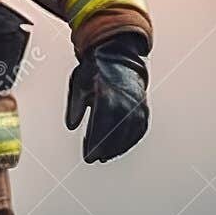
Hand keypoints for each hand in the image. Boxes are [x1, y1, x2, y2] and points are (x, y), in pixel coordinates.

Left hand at [63, 33, 149, 163]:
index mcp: (107, 95)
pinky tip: (119, 148)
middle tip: (93, 158)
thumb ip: (75, 107)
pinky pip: (139, 130)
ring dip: (117, 148)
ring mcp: (136, 106)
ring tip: (104, 156)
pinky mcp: (143, 108)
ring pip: (129, 134)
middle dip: (104, 149)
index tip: (88, 156)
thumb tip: (72, 126)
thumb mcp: (79, 85)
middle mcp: (125, 102)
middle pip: (115, 134)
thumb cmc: (95, 70)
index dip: (95, 144)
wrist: (118, 56)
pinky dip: (129, 141)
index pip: (101, 127)